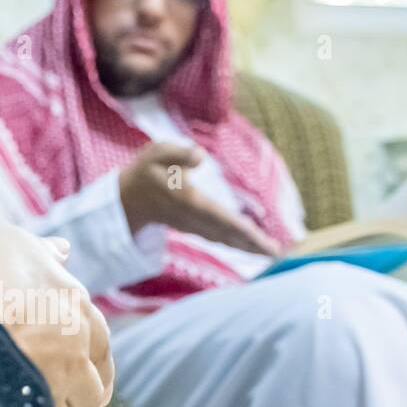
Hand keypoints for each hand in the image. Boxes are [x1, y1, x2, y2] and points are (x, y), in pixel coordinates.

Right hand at [0, 221, 113, 406]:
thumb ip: (36, 250)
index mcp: (72, 300)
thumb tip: (60, 250)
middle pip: (93, 388)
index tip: (96, 385)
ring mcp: (55, 375)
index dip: (96, 367)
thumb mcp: (6, 238)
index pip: (98, 341)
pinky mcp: (31, 404)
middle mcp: (74, 340)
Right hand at [119, 142, 280, 256]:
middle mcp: (192, 218)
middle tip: (279, 254)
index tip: (259, 238)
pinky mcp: (194, 228)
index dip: (240, 228)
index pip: (219, 217)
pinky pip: (220, 238)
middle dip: (251, 244)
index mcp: (187, 201)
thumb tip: (200, 156)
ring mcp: (193, 226)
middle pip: (226, 233)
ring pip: (224, 239)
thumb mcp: (156, 153)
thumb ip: (177, 153)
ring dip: (248, 247)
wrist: (127, 199)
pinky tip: (253, 246)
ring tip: (273, 253)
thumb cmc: (145, 171)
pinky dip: (237, 243)